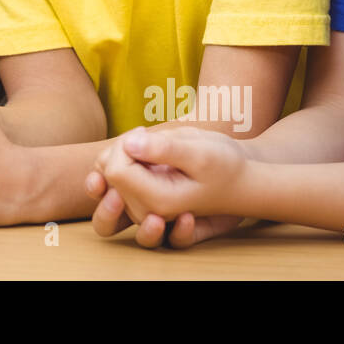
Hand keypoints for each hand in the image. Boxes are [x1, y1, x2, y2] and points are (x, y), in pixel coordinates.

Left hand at [88, 125, 246, 247]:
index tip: (145, 133)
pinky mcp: (140, 199)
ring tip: (143, 143)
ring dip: (118, 155)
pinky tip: (142, 151)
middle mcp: (146, 210)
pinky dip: (121, 160)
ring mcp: (141, 207)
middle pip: (107, 173)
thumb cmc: (225, 164)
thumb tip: (129, 144)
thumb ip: (165, 148)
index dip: (124, 145)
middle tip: (144, 136)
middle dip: (120, 149)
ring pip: (105, 176)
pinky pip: (113, 178)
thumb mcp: (201, 151)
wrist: (238, 178)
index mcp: (159, 202)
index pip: (115, 170)